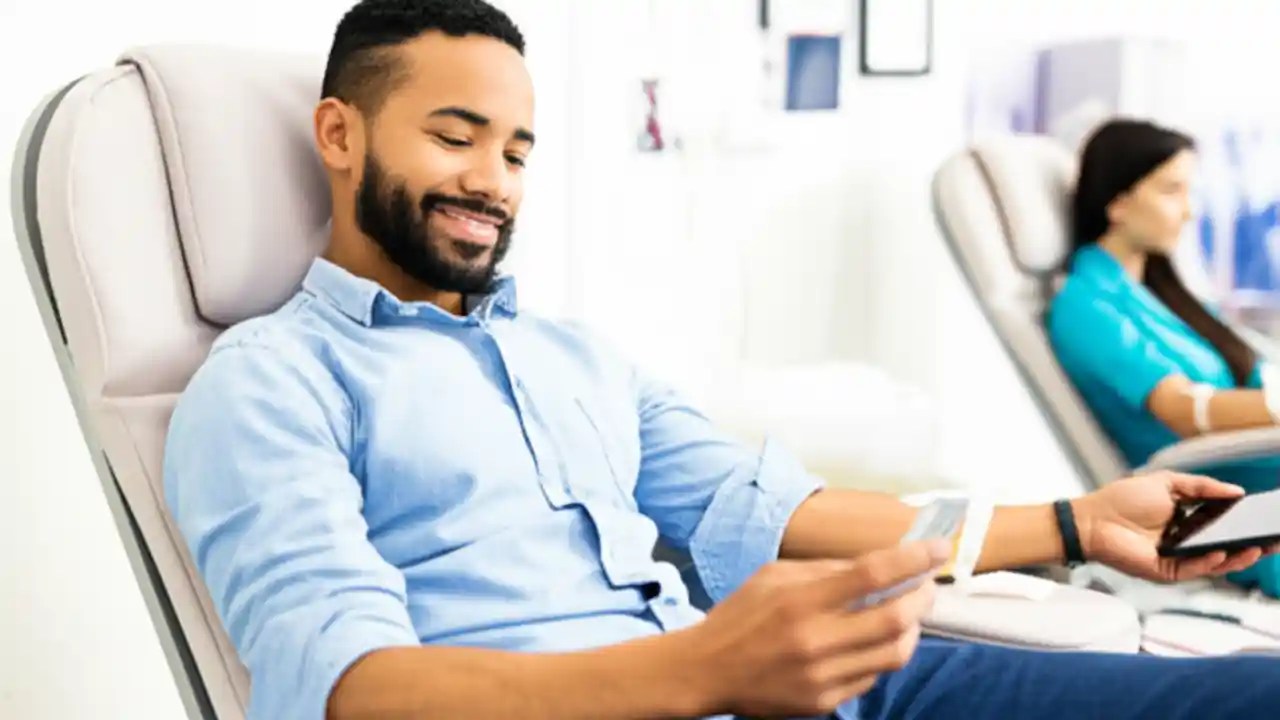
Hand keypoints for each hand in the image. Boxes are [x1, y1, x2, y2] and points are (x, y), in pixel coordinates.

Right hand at [680, 540, 949, 718]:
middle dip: (923, 597)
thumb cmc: (740, 616)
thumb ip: (825, 569)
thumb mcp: (773, 576)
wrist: (707, 671)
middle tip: (927, 584)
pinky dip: (884, 654)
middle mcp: (815, 640)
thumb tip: (876, 565)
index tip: (937, 548)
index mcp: (801, 601)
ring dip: (913, 629)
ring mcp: (822, 676)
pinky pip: (872, 676)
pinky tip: (877, 640)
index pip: (870, 574)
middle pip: (895, 618)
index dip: (912, 559)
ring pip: (895, 653)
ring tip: (909, 613)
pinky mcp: (823, 702)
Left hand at [1074, 471, 1278, 582]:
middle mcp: (1187, 544)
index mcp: (1189, 523)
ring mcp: (1178, 560)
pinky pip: (1193, 569)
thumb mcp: (1168, 484)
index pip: (1225, 528)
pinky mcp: (1165, 571)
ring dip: (1239, 558)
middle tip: (1275, 540)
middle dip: (1253, 546)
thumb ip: (1202, 487)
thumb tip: (1237, 491)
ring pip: (1216, 564)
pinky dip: (1209, 562)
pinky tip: (1222, 553)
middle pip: (1227, 549)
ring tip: (1258, 548)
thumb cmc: (1123, 499)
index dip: (1247, 526)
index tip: (1269, 521)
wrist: (1092, 517)